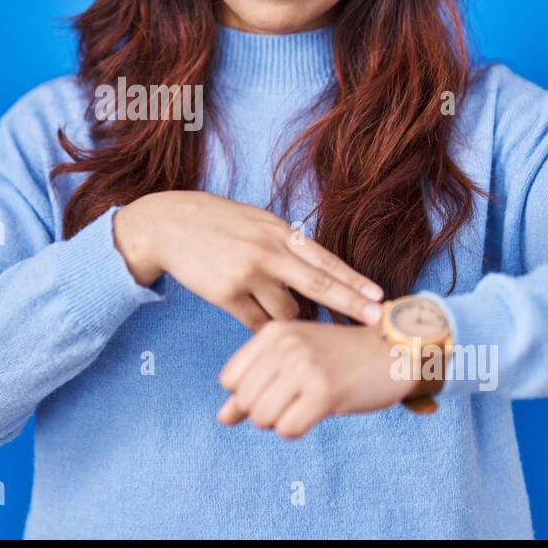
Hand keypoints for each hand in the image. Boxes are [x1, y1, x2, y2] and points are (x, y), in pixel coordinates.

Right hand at [112, 190, 385, 328]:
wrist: (168, 226)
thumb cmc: (215, 222)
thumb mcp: (255, 221)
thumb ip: (284, 242)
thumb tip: (316, 266)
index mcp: (278, 231)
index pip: (325, 260)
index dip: (354, 280)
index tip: (379, 295)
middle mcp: (267, 252)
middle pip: (319, 285)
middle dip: (351, 305)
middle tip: (375, 319)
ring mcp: (247, 275)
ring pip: (286, 313)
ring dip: (290, 319)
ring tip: (279, 311)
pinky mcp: (226, 295)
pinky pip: (257, 324)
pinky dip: (263, 326)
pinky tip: (259, 320)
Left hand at [216, 318, 419, 436]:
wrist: (393, 353)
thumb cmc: (339, 359)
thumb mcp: (292, 361)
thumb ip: (253, 387)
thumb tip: (221, 418)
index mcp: (273, 332)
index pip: (230, 379)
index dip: (248, 394)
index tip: (277, 388)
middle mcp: (285, 345)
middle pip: (245, 401)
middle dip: (265, 412)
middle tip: (295, 400)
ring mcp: (305, 367)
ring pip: (262, 418)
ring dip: (282, 422)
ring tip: (306, 405)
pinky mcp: (324, 392)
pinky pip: (287, 429)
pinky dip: (297, 430)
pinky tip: (316, 413)